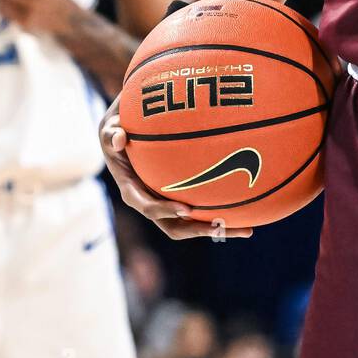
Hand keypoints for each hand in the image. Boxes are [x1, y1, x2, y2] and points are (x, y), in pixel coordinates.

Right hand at [99, 93, 253, 241]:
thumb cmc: (119, 127)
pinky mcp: (179, 197)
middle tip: (225, 226)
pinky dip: (220, 212)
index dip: (165, 211)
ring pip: (192, 225)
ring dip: (218, 229)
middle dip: (200, 231)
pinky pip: (201, 210)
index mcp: (131, 191)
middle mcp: (149, 203)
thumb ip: (112, 132)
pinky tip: (248, 209)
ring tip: (247, 229)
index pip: (147, 207)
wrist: (124, 133)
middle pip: (175, 227)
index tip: (186, 209)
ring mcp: (166, 203)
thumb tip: (119, 139)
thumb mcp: (109, 126)